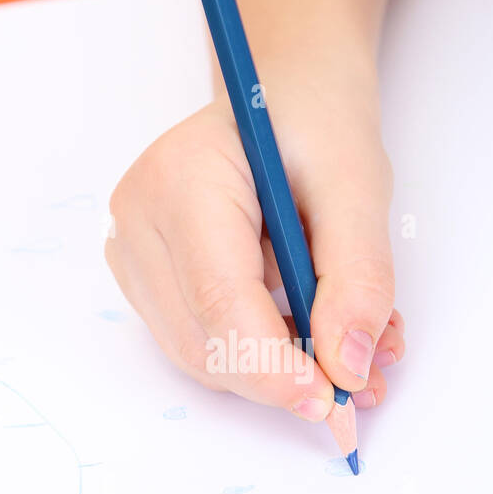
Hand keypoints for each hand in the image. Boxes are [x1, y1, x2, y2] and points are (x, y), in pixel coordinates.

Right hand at [105, 90, 403, 420]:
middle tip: (359, 383)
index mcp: (181, 178)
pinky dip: (263, 353)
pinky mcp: (147, 278)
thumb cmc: (313, 121)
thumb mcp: (357, 185)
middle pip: (204, 341)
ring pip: (202, 355)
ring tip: (348, 347)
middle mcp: (137, 218)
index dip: (275, 365)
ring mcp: (132, 252)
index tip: (333, 398)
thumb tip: (348, 366)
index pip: (219, 300)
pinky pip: (203, 342)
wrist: (281, 95)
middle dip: (283, 377)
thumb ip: (357, 277)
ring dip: (278, 370)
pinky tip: (310, 329)